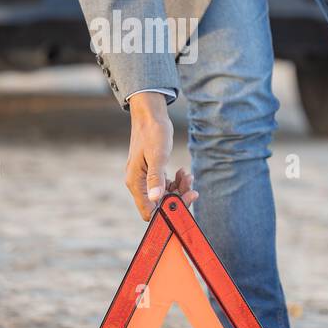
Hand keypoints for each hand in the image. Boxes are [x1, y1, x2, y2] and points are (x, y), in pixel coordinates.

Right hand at [126, 93, 197, 220]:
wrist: (150, 115)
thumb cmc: (153, 132)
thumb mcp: (158, 155)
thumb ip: (156, 178)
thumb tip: (156, 199)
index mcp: (135, 182)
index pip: (149, 211)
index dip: (167, 212)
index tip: (184, 201)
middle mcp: (137, 183)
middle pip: (158, 205)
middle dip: (177, 199)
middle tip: (192, 189)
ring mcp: (144, 179)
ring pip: (163, 196)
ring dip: (179, 189)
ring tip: (188, 175)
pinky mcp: (151, 173)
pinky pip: (164, 186)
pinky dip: (175, 182)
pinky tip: (182, 172)